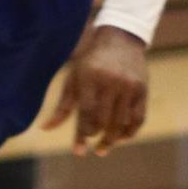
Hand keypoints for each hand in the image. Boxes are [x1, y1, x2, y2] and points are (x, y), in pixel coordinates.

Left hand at [42, 24, 148, 155]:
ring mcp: (128, 85)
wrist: (121, 38)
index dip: (82, 134)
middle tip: (95, 150)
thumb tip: (44, 129)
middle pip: (104, 120)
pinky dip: (131, 131)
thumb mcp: (74, 77)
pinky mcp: (143, 89)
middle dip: (98, 139)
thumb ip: (63, 105)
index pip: (86, 113)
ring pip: (122, 122)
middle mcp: (110, 81)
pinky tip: (122, 137)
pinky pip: (138, 118)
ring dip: (113, 139)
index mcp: (90, 77)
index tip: (79, 150)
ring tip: (105, 147)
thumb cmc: (91, 61)